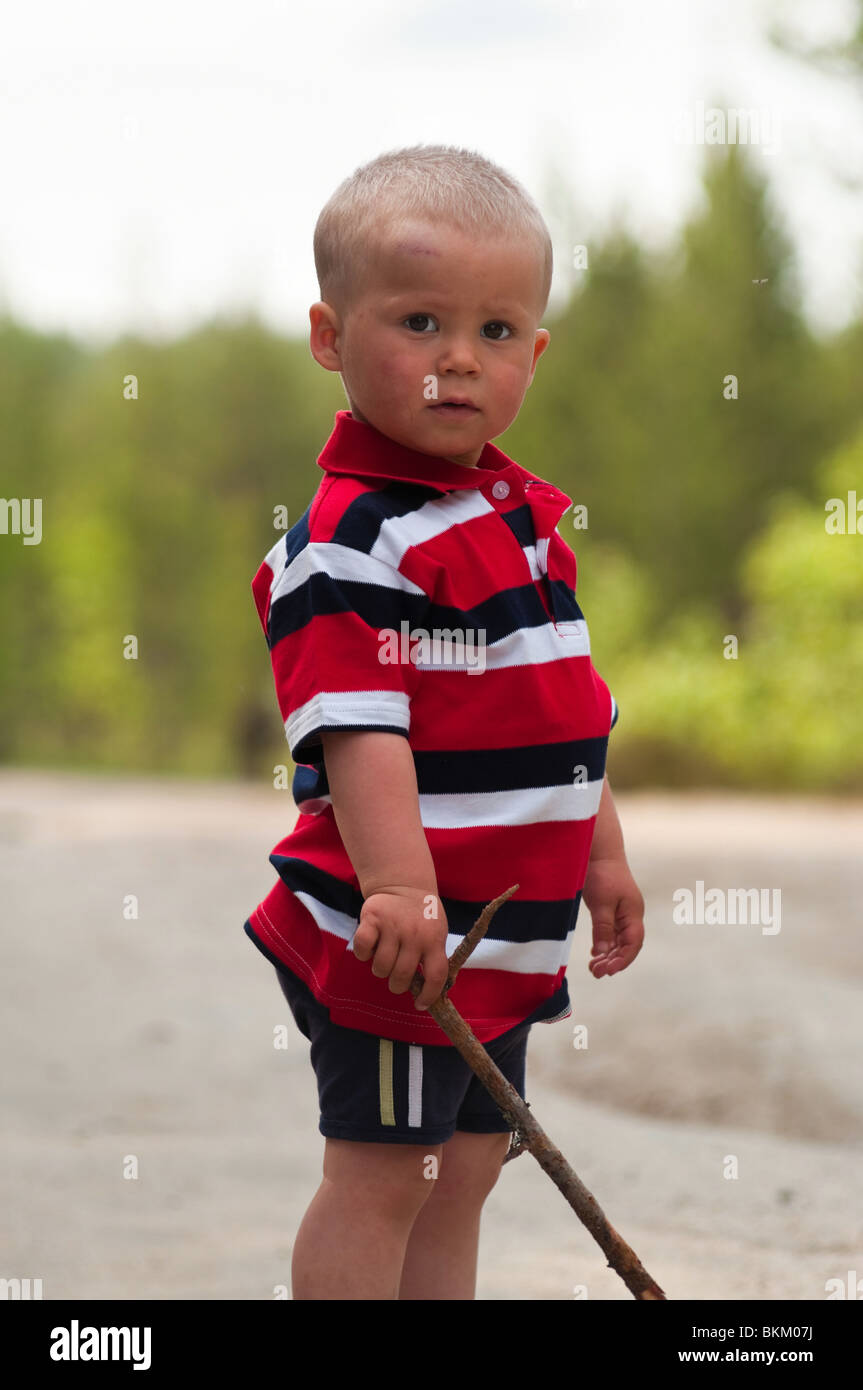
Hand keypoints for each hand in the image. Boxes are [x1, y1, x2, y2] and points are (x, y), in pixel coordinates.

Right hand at [352, 887, 449, 1009]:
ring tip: (385, 958)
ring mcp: (393, 926)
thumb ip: (432, 958)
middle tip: (396, 978)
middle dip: (397, 984)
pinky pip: (363, 949)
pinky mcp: (372, 918)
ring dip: (380, 970)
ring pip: (381, 967)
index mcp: (434, 940)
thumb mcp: (436, 934)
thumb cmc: (422, 918)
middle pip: (403, 976)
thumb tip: (424, 993)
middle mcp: (415, 934)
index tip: (420, 1004)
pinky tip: (371, 947)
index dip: (429, 995)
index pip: (436, 976)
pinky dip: (364, 954)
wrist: (405, 886)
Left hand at [583, 855, 644, 977]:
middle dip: (613, 961)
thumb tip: (604, 952)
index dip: (622, 960)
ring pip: (619, 940)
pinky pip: (611, 932)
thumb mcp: (601, 902)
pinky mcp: (611, 908)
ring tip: (593, 967)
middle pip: (627, 945)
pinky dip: (604, 944)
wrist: (598, 850)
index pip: (633, 943)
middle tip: (596, 973)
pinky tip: (595, 954)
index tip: (607, 971)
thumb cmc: (602, 873)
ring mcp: (621, 912)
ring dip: (608, 955)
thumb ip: (603, 928)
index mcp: (633, 913)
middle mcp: (630, 915)